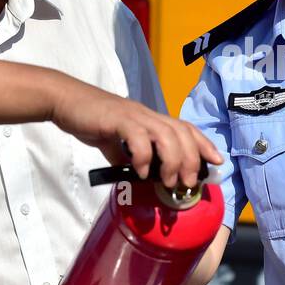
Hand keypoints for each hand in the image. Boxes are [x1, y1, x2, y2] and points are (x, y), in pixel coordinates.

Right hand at [50, 79, 221, 187]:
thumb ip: (128, 158)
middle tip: (188, 183)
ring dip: (172, 161)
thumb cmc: (93, 120)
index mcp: (151, 119)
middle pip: (182, 133)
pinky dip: (143, 157)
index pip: (186, 128)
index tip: (217, 161)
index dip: (204, 144)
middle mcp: (148, 115)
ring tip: (168, 182)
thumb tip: (137, 179)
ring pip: (166, 135)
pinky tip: (139, 172)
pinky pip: (137, 138)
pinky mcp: (118, 120)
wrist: (66, 101)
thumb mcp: (116, 143)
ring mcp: (134, 116)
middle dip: (192, 159)